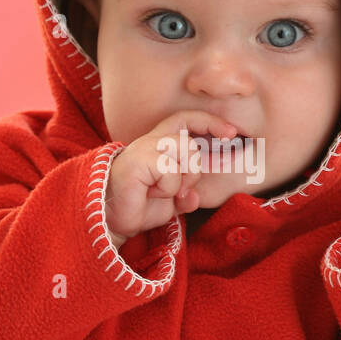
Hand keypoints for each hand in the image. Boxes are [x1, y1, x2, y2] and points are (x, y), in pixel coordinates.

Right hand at [105, 111, 239, 246]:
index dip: (210, 122)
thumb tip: (194, 196)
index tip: (231, 133)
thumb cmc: (137, 206)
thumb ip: (186, 194)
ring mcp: (144, 148)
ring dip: (182, 178)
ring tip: (163, 193)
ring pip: (184, 150)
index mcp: (160, 144)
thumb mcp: (170, 201)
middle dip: (194, 170)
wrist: (109, 219)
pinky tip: (151, 193)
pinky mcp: (138, 160)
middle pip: (190, 142)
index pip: (187, 120)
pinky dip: (168, 187)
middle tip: (179, 191)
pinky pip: (169, 168)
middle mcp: (152, 141)